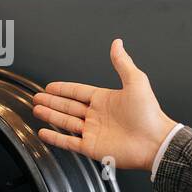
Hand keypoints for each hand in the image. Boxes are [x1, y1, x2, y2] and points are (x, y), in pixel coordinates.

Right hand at [32, 38, 178, 171]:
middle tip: (37, 97)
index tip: (50, 86)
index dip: (63, 89)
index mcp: (105, 100)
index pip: (78, 92)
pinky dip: (55, 137)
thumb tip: (118, 44)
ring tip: (37, 109)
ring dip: (50, 115)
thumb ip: (123, 63)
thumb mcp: (136, 81)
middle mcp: (97, 115)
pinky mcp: (91, 147)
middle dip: (52, 101)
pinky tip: (44, 132)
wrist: (155, 142)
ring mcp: (93, 132)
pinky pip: (69, 142)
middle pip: (68, 106)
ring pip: (66, 122)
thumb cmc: (149, 114)